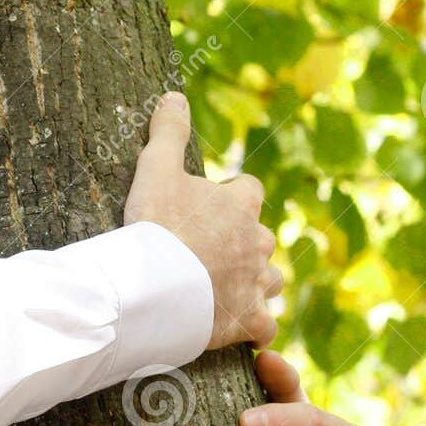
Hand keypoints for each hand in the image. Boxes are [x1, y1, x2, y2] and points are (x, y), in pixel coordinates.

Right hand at [124, 92, 282, 351]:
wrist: (155, 283)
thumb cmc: (156, 224)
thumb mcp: (155, 169)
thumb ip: (168, 133)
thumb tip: (173, 95)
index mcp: (240, 204)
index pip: (248, 190)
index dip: (230, 197)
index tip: (206, 206)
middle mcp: (257, 241)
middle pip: (263, 238)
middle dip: (244, 244)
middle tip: (207, 253)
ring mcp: (256, 282)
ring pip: (270, 281)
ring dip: (254, 283)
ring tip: (225, 289)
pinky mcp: (248, 318)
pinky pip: (265, 327)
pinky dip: (255, 328)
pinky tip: (238, 330)